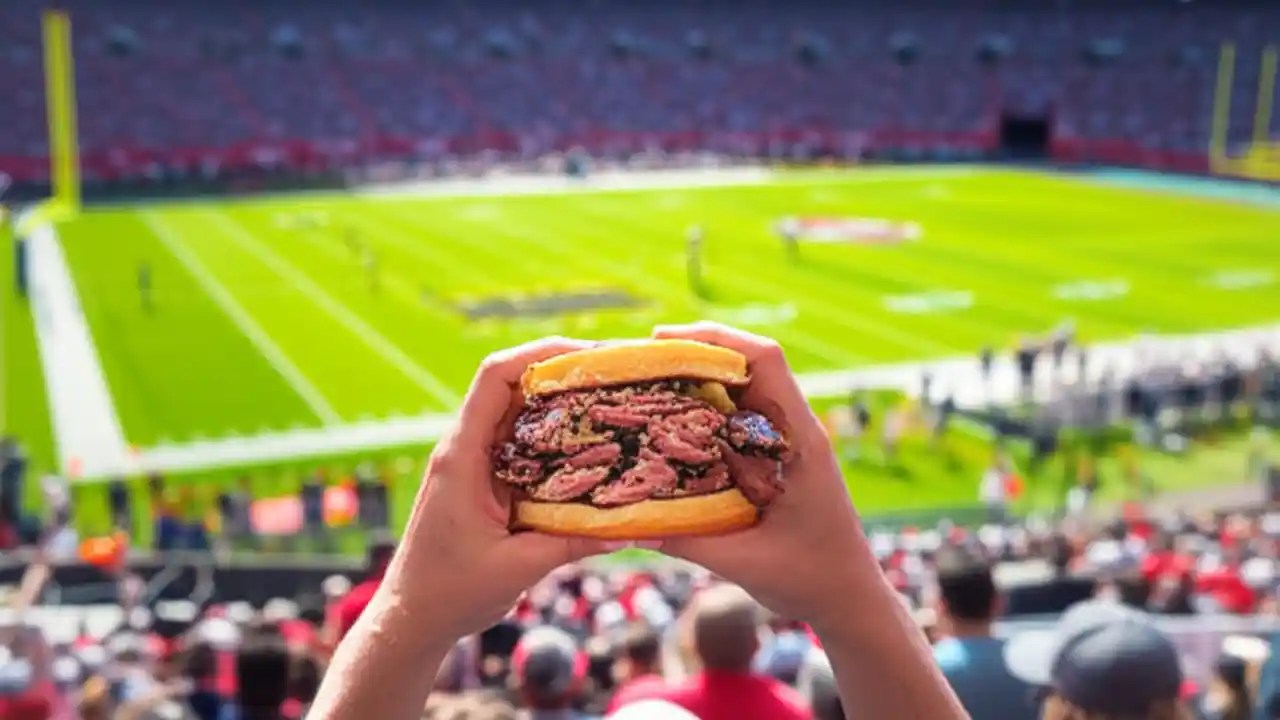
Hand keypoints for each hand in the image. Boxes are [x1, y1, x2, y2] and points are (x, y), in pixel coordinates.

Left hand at [382, 337, 616, 639]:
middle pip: (512, 387)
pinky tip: (589, 451)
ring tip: (611, 405)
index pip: (496, 378)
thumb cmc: (449, 594)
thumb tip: (635, 528)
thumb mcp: (519, 567)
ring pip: (518, 416)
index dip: (540, 353)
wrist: (411, 621)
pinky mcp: (482, 484)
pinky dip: (553, 441)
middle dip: (563, 374)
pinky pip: (520, 447)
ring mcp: (471, 465)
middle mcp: (464, 450)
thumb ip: (575, 542)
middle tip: (616, 378)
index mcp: (462, 456)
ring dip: (561, 407)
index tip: (589, 354)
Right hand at [652, 322, 880, 625]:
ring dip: (700, 380)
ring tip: (649, 386)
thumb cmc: (811, 579)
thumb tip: (629, 523)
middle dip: (696, 353)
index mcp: (801, 440)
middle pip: (750, 365)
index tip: (665, 340)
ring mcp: (790, 443)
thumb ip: (689, 541)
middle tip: (642, 362)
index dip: (717, 339)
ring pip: (745, 390)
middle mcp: (797, 431)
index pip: (766, 362)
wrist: (851, 599)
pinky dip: (708, 411)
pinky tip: (673, 426)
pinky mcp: (781, 459)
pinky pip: (742, 419)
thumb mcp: (746, 563)